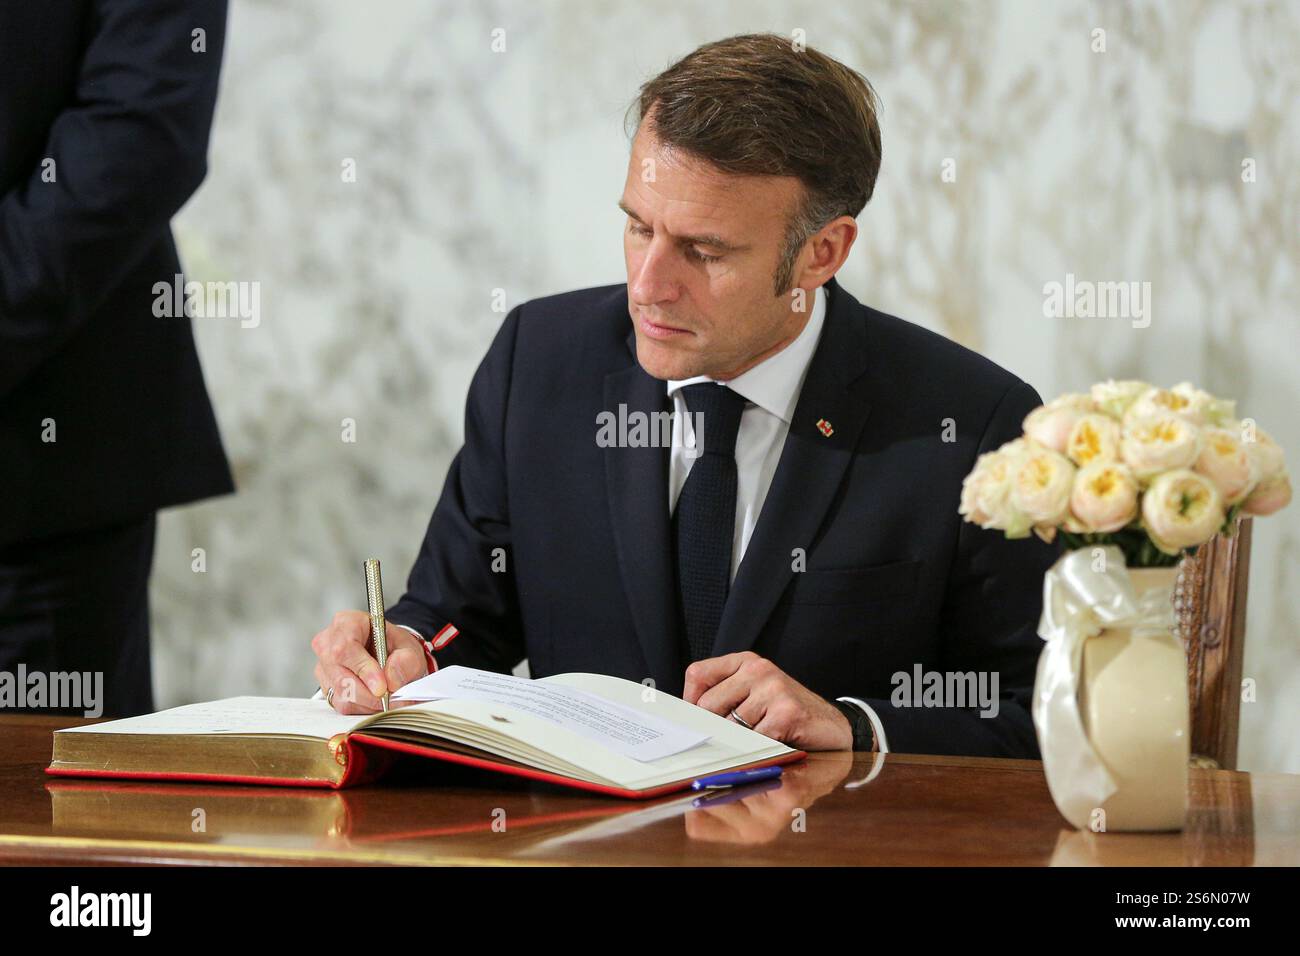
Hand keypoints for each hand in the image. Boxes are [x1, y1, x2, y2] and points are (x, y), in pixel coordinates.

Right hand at [311, 610, 428, 714]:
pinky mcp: (327, 687)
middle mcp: (328, 643)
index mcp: (347, 623)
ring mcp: (324, 667)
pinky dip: (364, 707)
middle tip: (390, 697)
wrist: (391, 657)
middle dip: (368, 693)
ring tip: (388, 697)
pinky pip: (343, 705)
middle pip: (339, 674)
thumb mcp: (409, 648)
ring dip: (368, 702)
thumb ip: (406, 661)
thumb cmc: (395, 647)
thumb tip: (391, 679)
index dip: (363, 669)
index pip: (345, 647)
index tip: (382, 686)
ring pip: (341, 694)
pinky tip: (376, 699)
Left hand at [683, 651, 852, 750]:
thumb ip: (723, 698)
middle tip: (727, 742)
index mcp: (744, 662)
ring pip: (730, 725)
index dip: (691, 703)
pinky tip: (771, 746)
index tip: (698, 722)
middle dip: (714, 729)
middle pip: (708, 705)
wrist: (831, 726)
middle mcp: (757, 669)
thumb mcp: (752, 696)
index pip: (697, 674)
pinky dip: (757, 751)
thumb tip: (687, 720)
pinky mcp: (786, 711)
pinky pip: (754, 739)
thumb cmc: (784, 714)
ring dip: (738, 743)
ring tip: (755, 742)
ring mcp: (773, 687)